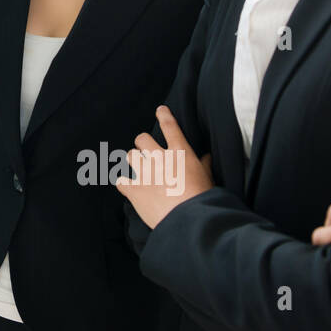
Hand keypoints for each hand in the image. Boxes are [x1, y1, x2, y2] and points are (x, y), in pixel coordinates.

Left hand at [115, 105, 213, 228]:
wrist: (190, 220)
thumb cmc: (204, 199)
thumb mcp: (209, 179)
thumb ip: (204, 165)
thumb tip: (206, 156)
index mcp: (180, 153)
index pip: (170, 126)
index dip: (164, 115)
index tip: (160, 110)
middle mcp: (160, 158)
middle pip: (142, 138)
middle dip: (143, 144)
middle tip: (147, 154)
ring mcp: (145, 173)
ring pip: (130, 156)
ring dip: (134, 162)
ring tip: (141, 171)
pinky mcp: (134, 189)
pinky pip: (121, 180)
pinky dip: (125, 184)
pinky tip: (130, 188)